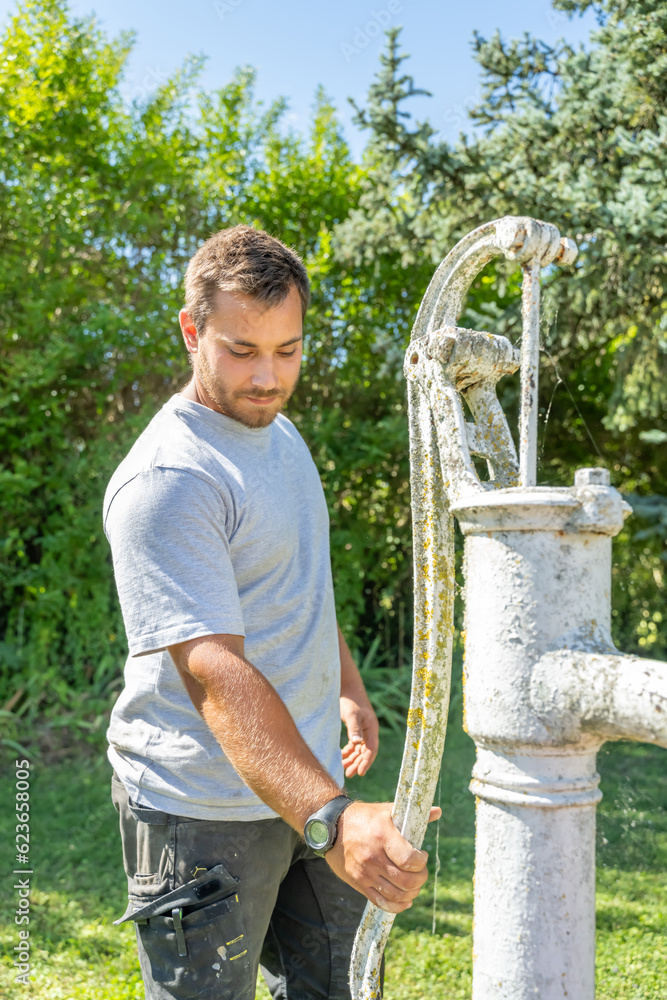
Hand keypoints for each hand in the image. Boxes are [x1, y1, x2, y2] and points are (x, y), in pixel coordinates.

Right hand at [325, 801, 440, 913]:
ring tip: (414, 885)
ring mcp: (365, 873)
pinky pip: (381, 903)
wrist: (332, 827)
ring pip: (396, 895)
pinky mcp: (359, 883)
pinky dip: (397, 906)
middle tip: (420, 871)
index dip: (422, 862)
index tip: (423, 856)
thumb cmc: (364, 817)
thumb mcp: (387, 810)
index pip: (410, 860)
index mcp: (383, 836)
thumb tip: (438, 812)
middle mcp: (374, 857)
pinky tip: (405, 900)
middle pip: (406, 881)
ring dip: (411, 893)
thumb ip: (414, 815)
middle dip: (420, 879)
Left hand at [340, 695, 378, 777]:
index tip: (359, 773)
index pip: (372, 749)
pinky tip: (341, 756)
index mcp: (372, 728)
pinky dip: (348, 751)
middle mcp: (369, 731)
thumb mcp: (351, 714)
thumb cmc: (350, 700)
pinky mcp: (356, 729)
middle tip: (348, 774)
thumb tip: (356, 743)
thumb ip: (354, 728)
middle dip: (358, 763)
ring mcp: (363, 731)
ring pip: (359, 750)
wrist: (347, 688)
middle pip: (365, 752)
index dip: (366, 762)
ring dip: (352, 759)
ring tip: (343, 768)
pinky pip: (354, 745)